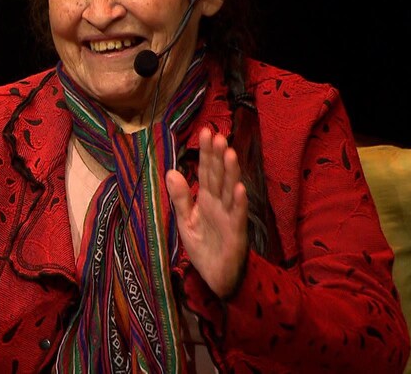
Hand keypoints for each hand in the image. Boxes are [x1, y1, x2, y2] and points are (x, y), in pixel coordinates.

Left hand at [166, 127, 248, 297]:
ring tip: (229, 153)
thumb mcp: (186, 222)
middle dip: (218, 156)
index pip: (206, 172)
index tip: (206, 131)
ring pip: (230, 191)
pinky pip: (237, 216)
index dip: (206, 153)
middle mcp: (220, 205)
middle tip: (217, 135)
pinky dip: (239, 202)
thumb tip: (170, 171)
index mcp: (207, 200)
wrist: (217, 278)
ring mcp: (230, 218)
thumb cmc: (205, 248)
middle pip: (218, 176)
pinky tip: (240, 188)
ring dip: (230, 173)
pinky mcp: (236, 234)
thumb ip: (180, 198)